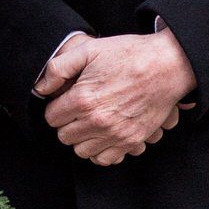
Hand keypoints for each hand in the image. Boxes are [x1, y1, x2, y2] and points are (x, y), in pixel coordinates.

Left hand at [34, 30, 196, 164]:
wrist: (168, 65)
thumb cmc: (130, 55)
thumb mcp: (89, 50)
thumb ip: (58, 68)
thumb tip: (40, 88)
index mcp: (83, 99)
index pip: (51, 117)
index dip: (56, 107)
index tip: (67, 99)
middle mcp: (97, 121)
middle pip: (64, 136)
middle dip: (67, 123)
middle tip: (78, 110)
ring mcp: (115, 133)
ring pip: (81, 151)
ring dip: (82, 138)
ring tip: (91, 122)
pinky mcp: (131, 140)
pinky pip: (105, 159)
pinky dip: (101, 150)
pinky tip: (103, 135)